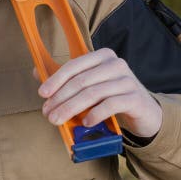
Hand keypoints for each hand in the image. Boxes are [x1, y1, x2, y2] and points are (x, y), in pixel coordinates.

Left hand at [36, 48, 161, 138]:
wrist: (144, 112)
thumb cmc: (111, 96)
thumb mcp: (89, 85)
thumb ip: (65, 79)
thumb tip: (36, 73)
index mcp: (102, 56)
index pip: (74, 66)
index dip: (55, 79)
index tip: (42, 94)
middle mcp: (116, 64)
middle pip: (81, 81)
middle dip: (60, 99)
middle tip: (48, 114)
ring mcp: (127, 80)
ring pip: (92, 94)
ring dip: (71, 109)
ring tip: (58, 120)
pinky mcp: (135, 98)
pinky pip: (109, 105)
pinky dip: (94, 115)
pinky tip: (85, 123)